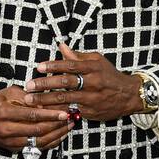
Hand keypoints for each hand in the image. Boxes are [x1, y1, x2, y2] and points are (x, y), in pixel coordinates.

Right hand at [0, 87, 74, 152]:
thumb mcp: (8, 92)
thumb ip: (28, 97)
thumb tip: (47, 102)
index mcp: (4, 112)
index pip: (32, 115)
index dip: (50, 114)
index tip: (65, 112)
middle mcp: (6, 129)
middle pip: (38, 130)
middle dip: (57, 125)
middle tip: (71, 118)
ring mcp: (9, 142)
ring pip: (38, 141)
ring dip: (56, 134)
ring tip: (69, 126)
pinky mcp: (12, 149)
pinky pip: (35, 148)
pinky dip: (50, 142)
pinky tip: (60, 135)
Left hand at [24, 41, 139, 122]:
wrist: (129, 95)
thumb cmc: (110, 75)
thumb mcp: (97, 61)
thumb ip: (78, 56)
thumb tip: (61, 46)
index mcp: (93, 68)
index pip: (71, 65)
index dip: (54, 66)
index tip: (39, 67)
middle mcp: (92, 83)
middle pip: (65, 83)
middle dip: (45, 84)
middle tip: (29, 86)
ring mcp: (91, 99)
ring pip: (65, 99)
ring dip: (45, 100)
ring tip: (31, 100)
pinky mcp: (90, 112)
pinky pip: (70, 111)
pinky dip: (56, 111)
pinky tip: (43, 111)